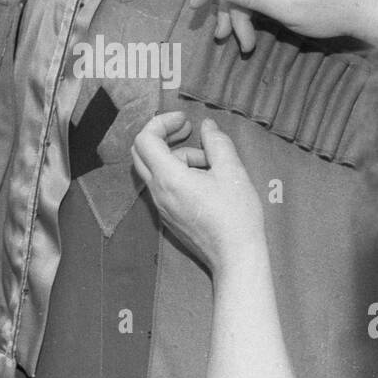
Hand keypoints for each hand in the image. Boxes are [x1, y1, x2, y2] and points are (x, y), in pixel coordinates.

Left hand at [131, 112, 264, 272]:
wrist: (236, 257)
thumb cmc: (236, 215)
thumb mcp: (232, 171)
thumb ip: (217, 142)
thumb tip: (207, 126)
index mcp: (169, 178)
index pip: (145, 139)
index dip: (162, 122)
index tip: (185, 121)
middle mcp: (158, 192)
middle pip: (141, 153)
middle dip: (162, 136)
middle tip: (188, 131)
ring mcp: (161, 207)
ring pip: (154, 170)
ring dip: (176, 157)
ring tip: (209, 162)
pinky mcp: (168, 217)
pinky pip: (163, 186)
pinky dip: (178, 174)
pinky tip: (205, 180)